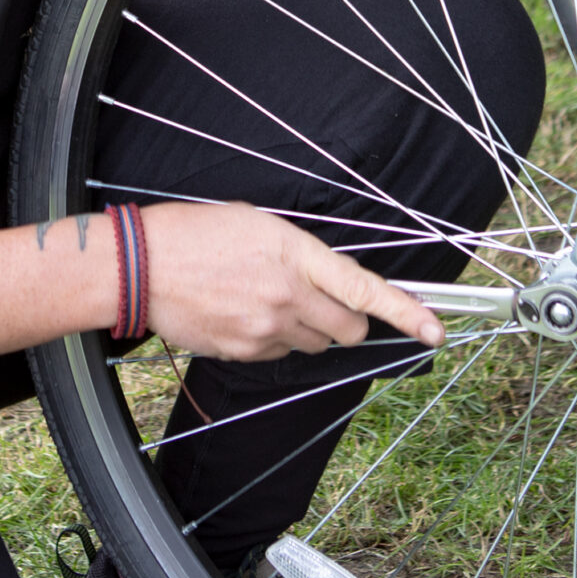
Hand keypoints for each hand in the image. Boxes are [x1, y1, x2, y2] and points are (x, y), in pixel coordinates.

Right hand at [141, 199, 446, 360]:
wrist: (141, 266)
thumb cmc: (196, 233)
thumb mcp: (257, 222)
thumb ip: (299, 254)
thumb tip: (326, 278)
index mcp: (295, 254)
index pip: (364, 288)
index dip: (406, 312)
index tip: (436, 329)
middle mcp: (288, 296)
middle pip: (348, 329)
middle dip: (349, 321)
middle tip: (326, 304)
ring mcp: (266, 329)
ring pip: (316, 344)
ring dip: (308, 328)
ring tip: (268, 300)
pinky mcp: (244, 352)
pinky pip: (280, 355)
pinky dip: (275, 340)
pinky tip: (245, 313)